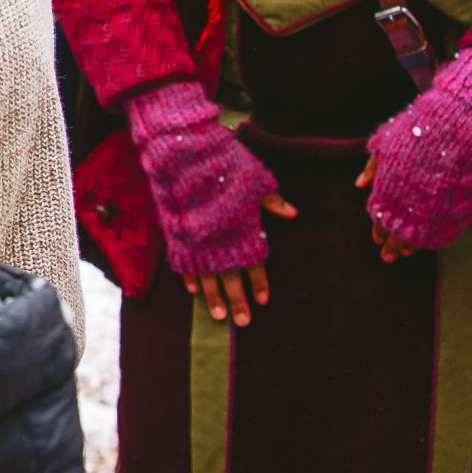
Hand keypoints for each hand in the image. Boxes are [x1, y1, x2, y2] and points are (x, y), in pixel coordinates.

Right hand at [123, 80, 293, 327]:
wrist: (183, 150)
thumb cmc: (224, 160)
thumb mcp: (256, 178)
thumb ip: (272, 200)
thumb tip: (293, 214)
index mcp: (242, 227)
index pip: (255, 264)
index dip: (259, 283)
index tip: (263, 300)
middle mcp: (221, 238)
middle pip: (231, 278)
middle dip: (238, 301)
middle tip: (242, 322)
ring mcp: (197, 238)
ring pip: (207, 276)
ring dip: (214, 298)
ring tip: (219, 317)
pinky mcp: (178, 233)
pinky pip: (184, 262)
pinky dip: (189, 278)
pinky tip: (194, 291)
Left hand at [356, 49, 471, 258]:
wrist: (461, 116)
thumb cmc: (421, 125)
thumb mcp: (388, 140)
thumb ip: (373, 166)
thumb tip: (360, 185)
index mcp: (391, 181)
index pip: (381, 214)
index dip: (378, 228)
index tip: (376, 239)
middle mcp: (412, 195)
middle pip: (399, 228)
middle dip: (393, 243)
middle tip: (388, 256)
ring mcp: (437, 199)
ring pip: (422, 231)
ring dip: (412, 244)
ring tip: (407, 253)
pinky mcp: (461, 200)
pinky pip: (447, 226)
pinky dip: (438, 236)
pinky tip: (432, 242)